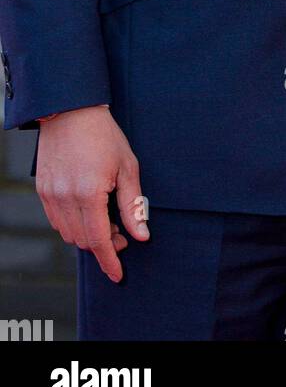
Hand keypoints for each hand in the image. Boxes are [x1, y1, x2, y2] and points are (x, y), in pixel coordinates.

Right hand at [35, 104, 148, 281]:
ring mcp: (51, 195)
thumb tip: (142, 235)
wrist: (71, 111)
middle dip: (104, 245)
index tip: (118, 275)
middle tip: (122, 233)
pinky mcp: (42, 189)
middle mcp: (66, 198)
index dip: (110, 261)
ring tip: (106, 219)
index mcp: (89, 193)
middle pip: (83, 241)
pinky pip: (56, 220)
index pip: (99, 241)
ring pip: (68, 233)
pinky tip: (87, 210)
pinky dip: (72, 224)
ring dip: (87, 235)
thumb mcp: (127, 167)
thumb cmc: (104, 136)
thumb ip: (132, 205)